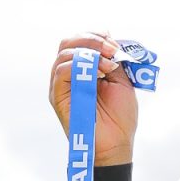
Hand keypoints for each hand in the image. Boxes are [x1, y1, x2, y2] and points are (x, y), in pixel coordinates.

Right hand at [49, 32, 137, 166]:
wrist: (116, 145)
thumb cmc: (120, 117)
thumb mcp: (122, 82)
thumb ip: (113, 60)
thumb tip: (109, 38)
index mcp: (83, 69)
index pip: (80, 41)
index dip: (96, 36)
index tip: (115, 44)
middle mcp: (69, 74)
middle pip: (69, 42)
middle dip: (92, 40)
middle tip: (112, 49)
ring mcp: (61, 84)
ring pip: (64, 53)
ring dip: (90, 53)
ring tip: (109, 65)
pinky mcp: (57, 96)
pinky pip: (61, 71)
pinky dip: (80, 66)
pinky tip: (99, 74)